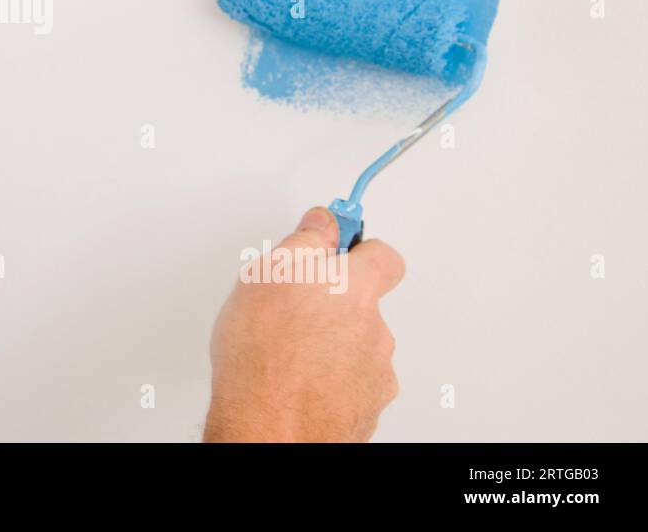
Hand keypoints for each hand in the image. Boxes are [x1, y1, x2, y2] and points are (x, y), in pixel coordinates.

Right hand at [204, 207, 404, 441]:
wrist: (269, 424)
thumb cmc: (264, 354)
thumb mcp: (269, 273)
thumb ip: (304, 241)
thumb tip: (320, 223)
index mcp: (357, 289)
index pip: (382, 255)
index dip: (358, 248)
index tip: (333, 244)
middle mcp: (376, 329)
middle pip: (366, 304)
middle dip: (335, 303)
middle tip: (294, 307)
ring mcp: (374, 373)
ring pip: (357, 346)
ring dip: (332, 344)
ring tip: (286, 350)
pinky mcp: (363, 408)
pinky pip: (351, 383)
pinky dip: (329, 380)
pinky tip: (295, 380)